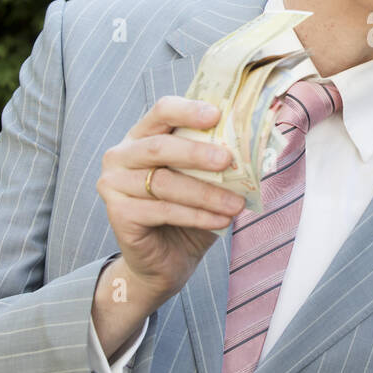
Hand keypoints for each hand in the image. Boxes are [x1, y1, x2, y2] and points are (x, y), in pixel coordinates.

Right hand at [96, 95, 245, 302]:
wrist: (165, 261)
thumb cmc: (187, 213)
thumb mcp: (206, 181)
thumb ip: (220, 160)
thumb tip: (258, 144)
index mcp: (143, 136)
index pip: (162, 111)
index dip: (188, 110)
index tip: (217, 115)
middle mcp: (122, 155)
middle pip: (159, 146)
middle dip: (197, 152)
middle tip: (227, 159)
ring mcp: (113, 184)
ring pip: (164, 182)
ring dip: (206, 193)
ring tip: (236, 204)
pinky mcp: (118, 213)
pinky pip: (163, 211)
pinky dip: (197, 215)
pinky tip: (221, 221)